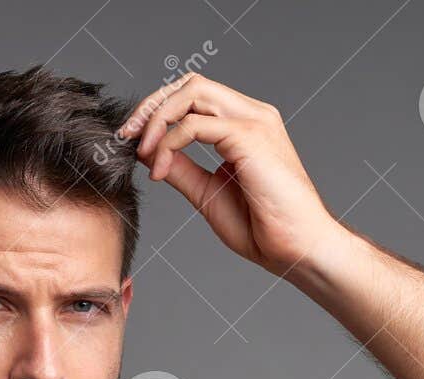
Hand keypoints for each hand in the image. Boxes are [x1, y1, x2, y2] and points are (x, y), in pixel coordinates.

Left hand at [118, 73, 345, 277]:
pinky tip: (160, 170)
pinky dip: (168, 143)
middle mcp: (252, 115)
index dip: (159, 110)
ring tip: (142, 152)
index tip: (132, 139)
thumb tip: (148, 151)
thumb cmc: (263, 227)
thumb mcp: (206, 192)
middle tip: (127, 136)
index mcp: (245, 124)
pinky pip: (194, 125)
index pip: (195, 95)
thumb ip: (180, 167)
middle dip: (152, 106)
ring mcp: (253, 122)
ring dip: (157, 119)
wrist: (296, 249)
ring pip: (191, 92)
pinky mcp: (250, 137)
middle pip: (190, 84)